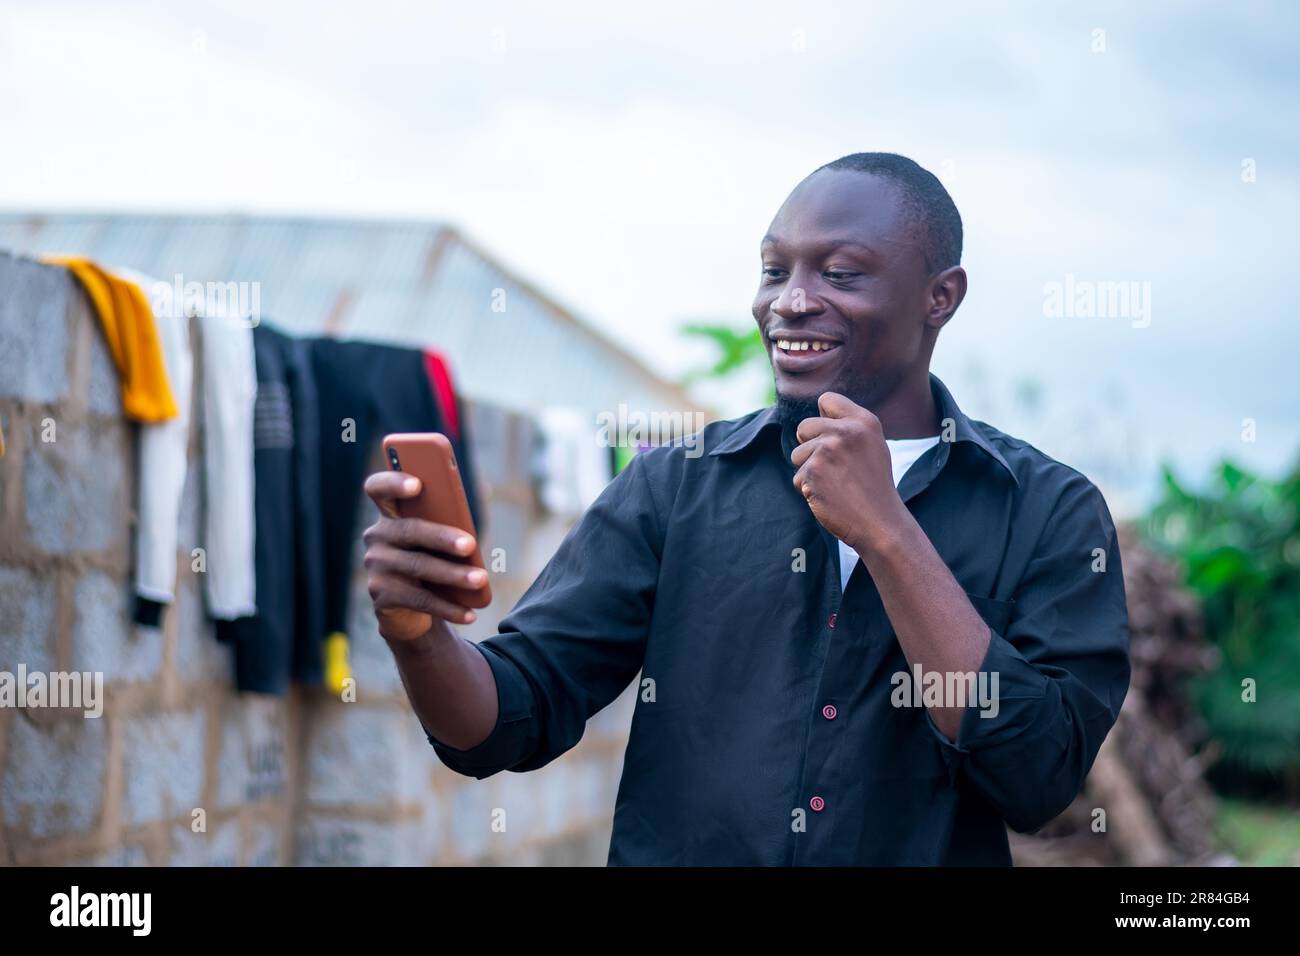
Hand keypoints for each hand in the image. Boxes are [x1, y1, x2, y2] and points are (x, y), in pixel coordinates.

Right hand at [362, 471, 488, 641]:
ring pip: (418, 567)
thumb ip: (446, 520)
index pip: (378, 488)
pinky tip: (470, 614)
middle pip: (409, 530)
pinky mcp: (381, 595)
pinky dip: (449, 608)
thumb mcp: (436, 539)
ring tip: (480, 579)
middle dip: (442, 538)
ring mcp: (376, 566)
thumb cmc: (430, 558)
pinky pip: (419, 600)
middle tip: (470, 545)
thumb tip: (481, 509)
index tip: (417, 484)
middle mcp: (376, 536)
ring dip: (453, 575)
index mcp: (389, 513)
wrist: (409, 608)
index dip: (393, 482)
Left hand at [790, 392, 908, 554]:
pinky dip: (808, 489)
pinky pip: (798, 477)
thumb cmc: (874, 486)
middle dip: (810, 446)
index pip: (827, 400)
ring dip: (809, 471)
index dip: (824, 419)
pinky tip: (830, 496)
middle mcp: (846, 430)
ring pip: (797, 454)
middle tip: (834, 468)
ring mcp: (827, 449)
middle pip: (804, 426)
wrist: (879, 523)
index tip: (833, 438)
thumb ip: (848, 428)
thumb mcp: (872, 446)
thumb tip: (814, 420)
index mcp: (864, 421)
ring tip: (835, 483)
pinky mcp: (812, 470)